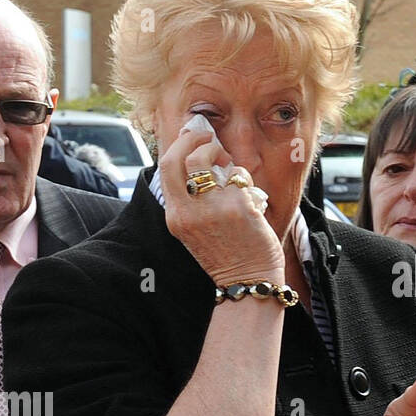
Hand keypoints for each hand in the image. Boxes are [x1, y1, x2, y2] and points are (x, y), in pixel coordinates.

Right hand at [158, 118, 283, 287]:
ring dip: (221, 153)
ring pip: (211, 161)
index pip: (166, 168)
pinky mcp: (238, 206)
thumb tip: (198, 156)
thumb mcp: (195, 229)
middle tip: (207, 137)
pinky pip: (238, 176)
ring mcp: (213, 208)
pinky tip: (246, 192)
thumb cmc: (225, 253)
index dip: (179, 145)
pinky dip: (243, 178)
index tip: (191, 138)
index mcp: (175, 217)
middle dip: (193, 139)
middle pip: (179, 158)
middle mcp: (189, 212)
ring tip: (229, 164)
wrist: (248, 278)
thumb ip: (191, 199)